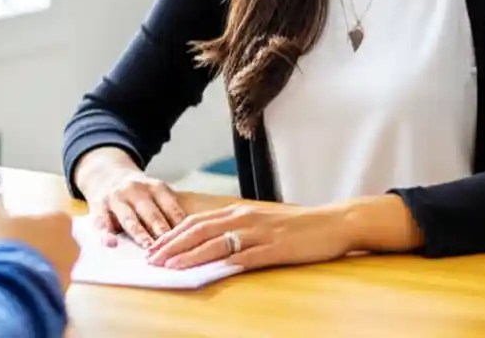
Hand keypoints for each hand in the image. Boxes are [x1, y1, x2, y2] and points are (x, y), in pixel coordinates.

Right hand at [0, 201, 80, 290]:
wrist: (7, 291)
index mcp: (59, 221)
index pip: (47, 219)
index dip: (25, 226)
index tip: (6, 233)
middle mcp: (70, 247)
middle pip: (49, 244)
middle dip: (30, 249)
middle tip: (4, 256)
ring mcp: (67, 275)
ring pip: (46, 269)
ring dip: (27, 271)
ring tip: (1, 276)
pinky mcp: (58, 300)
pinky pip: (41, 290)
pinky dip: (27, 290)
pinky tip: (8, 291)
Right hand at [77, 150, 184, 248]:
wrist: (105, 173)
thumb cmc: (138, 192)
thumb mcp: (155, 192)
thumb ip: (167, 209)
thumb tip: (189, 234)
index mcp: (155, 187)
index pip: (170, 206)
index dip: (178, 223)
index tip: (187, 238)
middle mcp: (136, 190)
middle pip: (151, 213)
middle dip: (161, 229)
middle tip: (171, 247)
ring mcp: (116, 197)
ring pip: (129, 218)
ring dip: (139, 233)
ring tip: (147, 247)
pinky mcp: (98, 206)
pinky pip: (102, 221)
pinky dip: (106, 233)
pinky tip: (111, 243)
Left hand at [146, 202, 350, 270]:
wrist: (332, 223)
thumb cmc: (296, 226)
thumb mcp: (261, 223)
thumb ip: (236, 231)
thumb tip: (209, 244)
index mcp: (239, 212)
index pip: (197, 222)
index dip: (173, 235)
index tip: (153, 248)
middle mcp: (245, 219)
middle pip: (200, 231)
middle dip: (172, 246)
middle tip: (152, 260)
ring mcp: (260, 233)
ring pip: (217, 243)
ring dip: (191, 256)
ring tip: (171, 267)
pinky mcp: (276, 248)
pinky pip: (247, 256)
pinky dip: (227, 263)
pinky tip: (212, 271)